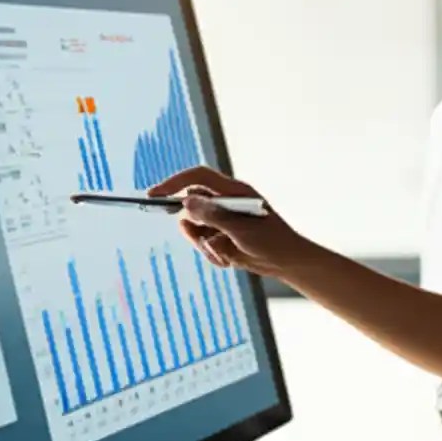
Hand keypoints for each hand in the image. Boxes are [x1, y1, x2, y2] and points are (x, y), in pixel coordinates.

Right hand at [148, 166, 312, 278]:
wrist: (287, 263)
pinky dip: (212, 255)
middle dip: (193, 227)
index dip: (174, 182)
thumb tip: (186, 202)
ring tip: (226, 255)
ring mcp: (221, 219)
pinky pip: (203, 244)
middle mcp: (225, 202)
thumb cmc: (272, 242)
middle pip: (191, 205)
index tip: (154, 195)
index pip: (198, 177)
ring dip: (204, 245)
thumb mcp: (241, 230)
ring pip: (194, 228)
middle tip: (206, 241)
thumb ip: (214, 216)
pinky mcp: (220, 236)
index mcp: (233, 191)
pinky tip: (230, 261)